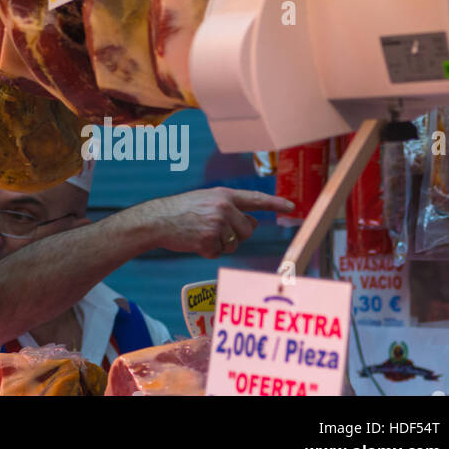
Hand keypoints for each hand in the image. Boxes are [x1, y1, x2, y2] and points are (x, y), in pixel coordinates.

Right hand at [142, 188, 293, 258]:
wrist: (157, 220)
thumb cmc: (180, 210)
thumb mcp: (206, 201)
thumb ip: (230, 209)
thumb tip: (254, 222)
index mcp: (223, 195)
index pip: (255, 199)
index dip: (275, 203)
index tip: (291, 206)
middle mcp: (223, 208)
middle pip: (247, 230)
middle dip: (235, 234)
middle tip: (213, 229)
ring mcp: (217, 225)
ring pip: (234, 244)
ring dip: (220, 243)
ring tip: (199, 233)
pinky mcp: (209, 240)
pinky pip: (219, 252)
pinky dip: (208, 251)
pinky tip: (194, 241)